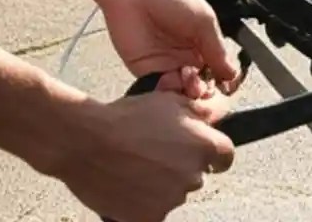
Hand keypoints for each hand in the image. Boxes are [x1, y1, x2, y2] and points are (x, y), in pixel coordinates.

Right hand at [52, 92, 235, 221]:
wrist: (87, 142)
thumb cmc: (127, 118)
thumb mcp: (170, 102)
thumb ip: (202, 111)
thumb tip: (220, 112)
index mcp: (205, 147)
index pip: (225, 157)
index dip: (211, 153)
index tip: (195, 150)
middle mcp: (194, 176)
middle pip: (197, 175)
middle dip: (181, 166)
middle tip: (153, 153)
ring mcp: (173, 199)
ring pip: (174, 193)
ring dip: (161, 184)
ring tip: (134, 166)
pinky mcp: (150, 217)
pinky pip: (154, 211)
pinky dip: (143, 202)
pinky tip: (127, 183)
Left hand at [100, 0, 242, 95]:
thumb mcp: (203, 21)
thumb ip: (217, 49)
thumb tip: (232, 73)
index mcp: (203, 44)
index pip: (219, 70)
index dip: (224, 79)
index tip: (227, 85)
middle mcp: (186, 57)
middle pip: (202, 84)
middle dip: (206, 89)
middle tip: (205, 86)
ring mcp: (167, 66)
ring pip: (183, 90)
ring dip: (189, 91)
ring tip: (189, 80)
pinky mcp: (147, 72)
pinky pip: (162, 89)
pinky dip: (170, 92)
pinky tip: (174, 82)